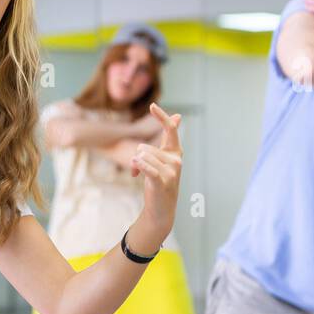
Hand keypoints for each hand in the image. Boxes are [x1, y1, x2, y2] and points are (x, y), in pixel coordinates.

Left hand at [129, 103, 181, 245]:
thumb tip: (179, 116)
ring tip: (138, 176)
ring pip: (141, 156)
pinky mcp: (161, 182)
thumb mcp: (163, 158)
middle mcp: (176, 160)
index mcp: (176, 152)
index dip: (161, 117)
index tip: (152, 105)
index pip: (170, 129)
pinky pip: (145, 167)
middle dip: (136, 156)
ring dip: (134, 166)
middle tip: (138, 169)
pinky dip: (138, 167)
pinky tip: (135, 172)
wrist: (161, 207)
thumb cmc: (160, 180)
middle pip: (144, 147)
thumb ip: (168, 139)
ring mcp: (170, 171)